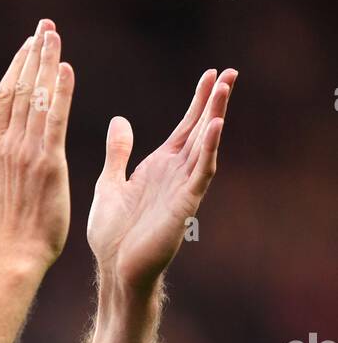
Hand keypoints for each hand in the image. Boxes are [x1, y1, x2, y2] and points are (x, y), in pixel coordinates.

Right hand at [0, 20, 74, 274]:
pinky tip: (67, 69)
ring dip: (48, 63)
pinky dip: (61, 93)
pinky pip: (56, 121)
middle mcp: (8, 145)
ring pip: (38, 98)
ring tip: (55, 36)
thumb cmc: (0, 225)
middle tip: (45, 26)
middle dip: (33, 54)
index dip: (17, 66)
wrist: (15, 253)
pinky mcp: (50, 164)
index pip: (4, 96)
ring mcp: (28, 153)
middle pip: (21, 88)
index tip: (28, 44)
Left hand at [87, 68, 236, 294]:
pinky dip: (209, 150)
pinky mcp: (184, 205)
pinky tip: (216, 127)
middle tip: (232, 72)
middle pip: (201, 130)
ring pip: (205, 146)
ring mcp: (183, 189)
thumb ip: (118, 154)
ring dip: (216, 118)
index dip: (198, 102)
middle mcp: (175, 174)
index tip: (211, 74)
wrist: (114, 270)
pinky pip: (201, 173)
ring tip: (226, 89)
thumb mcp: (110, 184)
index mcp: (159, 167)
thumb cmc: (111, 235)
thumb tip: (120, 121)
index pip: (185, 128)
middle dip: (215, 102)